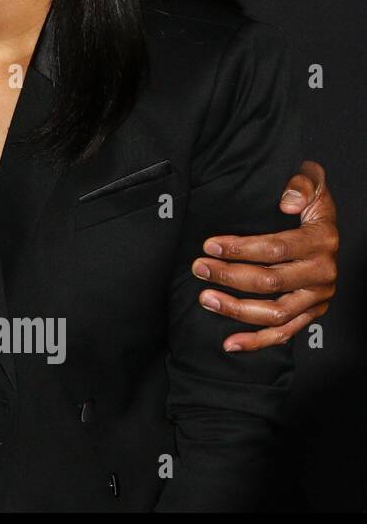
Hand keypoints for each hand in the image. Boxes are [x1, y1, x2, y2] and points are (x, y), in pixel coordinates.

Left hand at [192, 161, 337, 351]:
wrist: (325, 225)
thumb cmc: (309, 202)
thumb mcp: (310, 180)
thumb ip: (301, 183)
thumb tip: (287, 200)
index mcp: (321, 240)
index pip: (276, 248)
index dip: (240, 249)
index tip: (209, 245)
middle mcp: (323, 272)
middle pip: (270, 282)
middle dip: (229, 276)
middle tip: (198, 267)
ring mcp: (317, 297)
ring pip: (275, 313)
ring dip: (236, 309)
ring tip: (205, 299)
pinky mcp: (310, 314)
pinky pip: (284, 334)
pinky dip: (256, 342)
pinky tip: (229, 343)